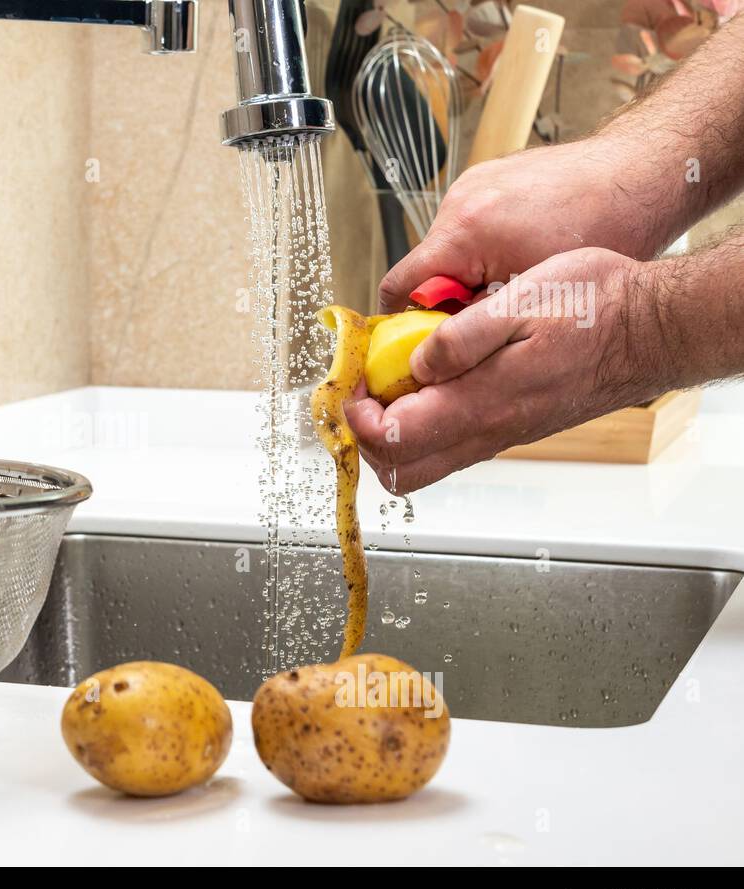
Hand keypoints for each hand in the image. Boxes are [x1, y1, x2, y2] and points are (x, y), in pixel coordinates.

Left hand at [346, 248, 667, 493]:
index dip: (357, 418)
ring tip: (389, 382)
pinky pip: (453, 444)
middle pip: (402, 471)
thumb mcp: (519, 302)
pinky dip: (425, 424)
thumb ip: (458, 339)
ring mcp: (500, 435)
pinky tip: (428, 381)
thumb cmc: (594, 308)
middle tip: (361, 393)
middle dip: (367, 439)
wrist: (650, 328)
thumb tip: (412, 365)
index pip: (393, 441)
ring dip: (394, 433)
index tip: (352, 383)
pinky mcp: (511, 427)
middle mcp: (487, 432)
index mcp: (481, 404)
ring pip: (427, 463)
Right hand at [377, 137, 677, 312]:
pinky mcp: (489, 176)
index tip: (427, 341)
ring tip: (515, 278)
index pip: (399, 286)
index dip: (408, 321)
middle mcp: (459, 201)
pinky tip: (524, 249)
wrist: (638, 173)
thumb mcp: (537, 295)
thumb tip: (446, 344)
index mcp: (464, 231)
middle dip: (450, 296)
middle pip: (425, 268)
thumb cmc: (605, 228)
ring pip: (449, 247)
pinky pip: (470, 223)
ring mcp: (473, 184)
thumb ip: (480, 317)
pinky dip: (487, 244)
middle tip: (488, 314)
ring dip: (471, 269)